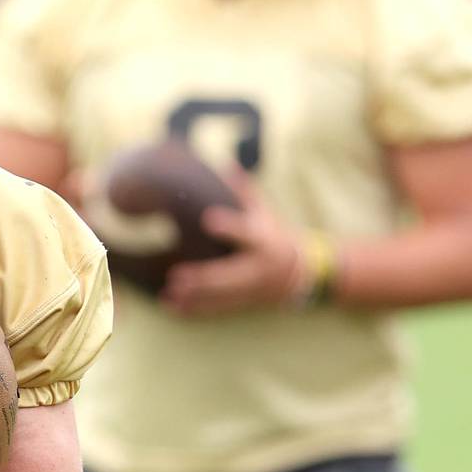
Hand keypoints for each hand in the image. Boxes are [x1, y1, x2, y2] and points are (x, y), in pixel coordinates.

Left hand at [161, 171, 305, 316]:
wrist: (304, 272)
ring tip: (167, 295)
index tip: (208, 220)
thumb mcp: (265, 211)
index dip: (229, 227)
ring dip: (194, 298)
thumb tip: (227, 160)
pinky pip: (218, 308)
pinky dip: (195, 310)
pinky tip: (172, 308)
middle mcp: (257, 268)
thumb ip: (244, 191)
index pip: (246, 233)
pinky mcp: (244, 302)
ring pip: (221, 296)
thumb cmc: (275, 234)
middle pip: (229, 274)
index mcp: (263, 242)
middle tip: (176, 275)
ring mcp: (250, 288)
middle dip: (203, 277)